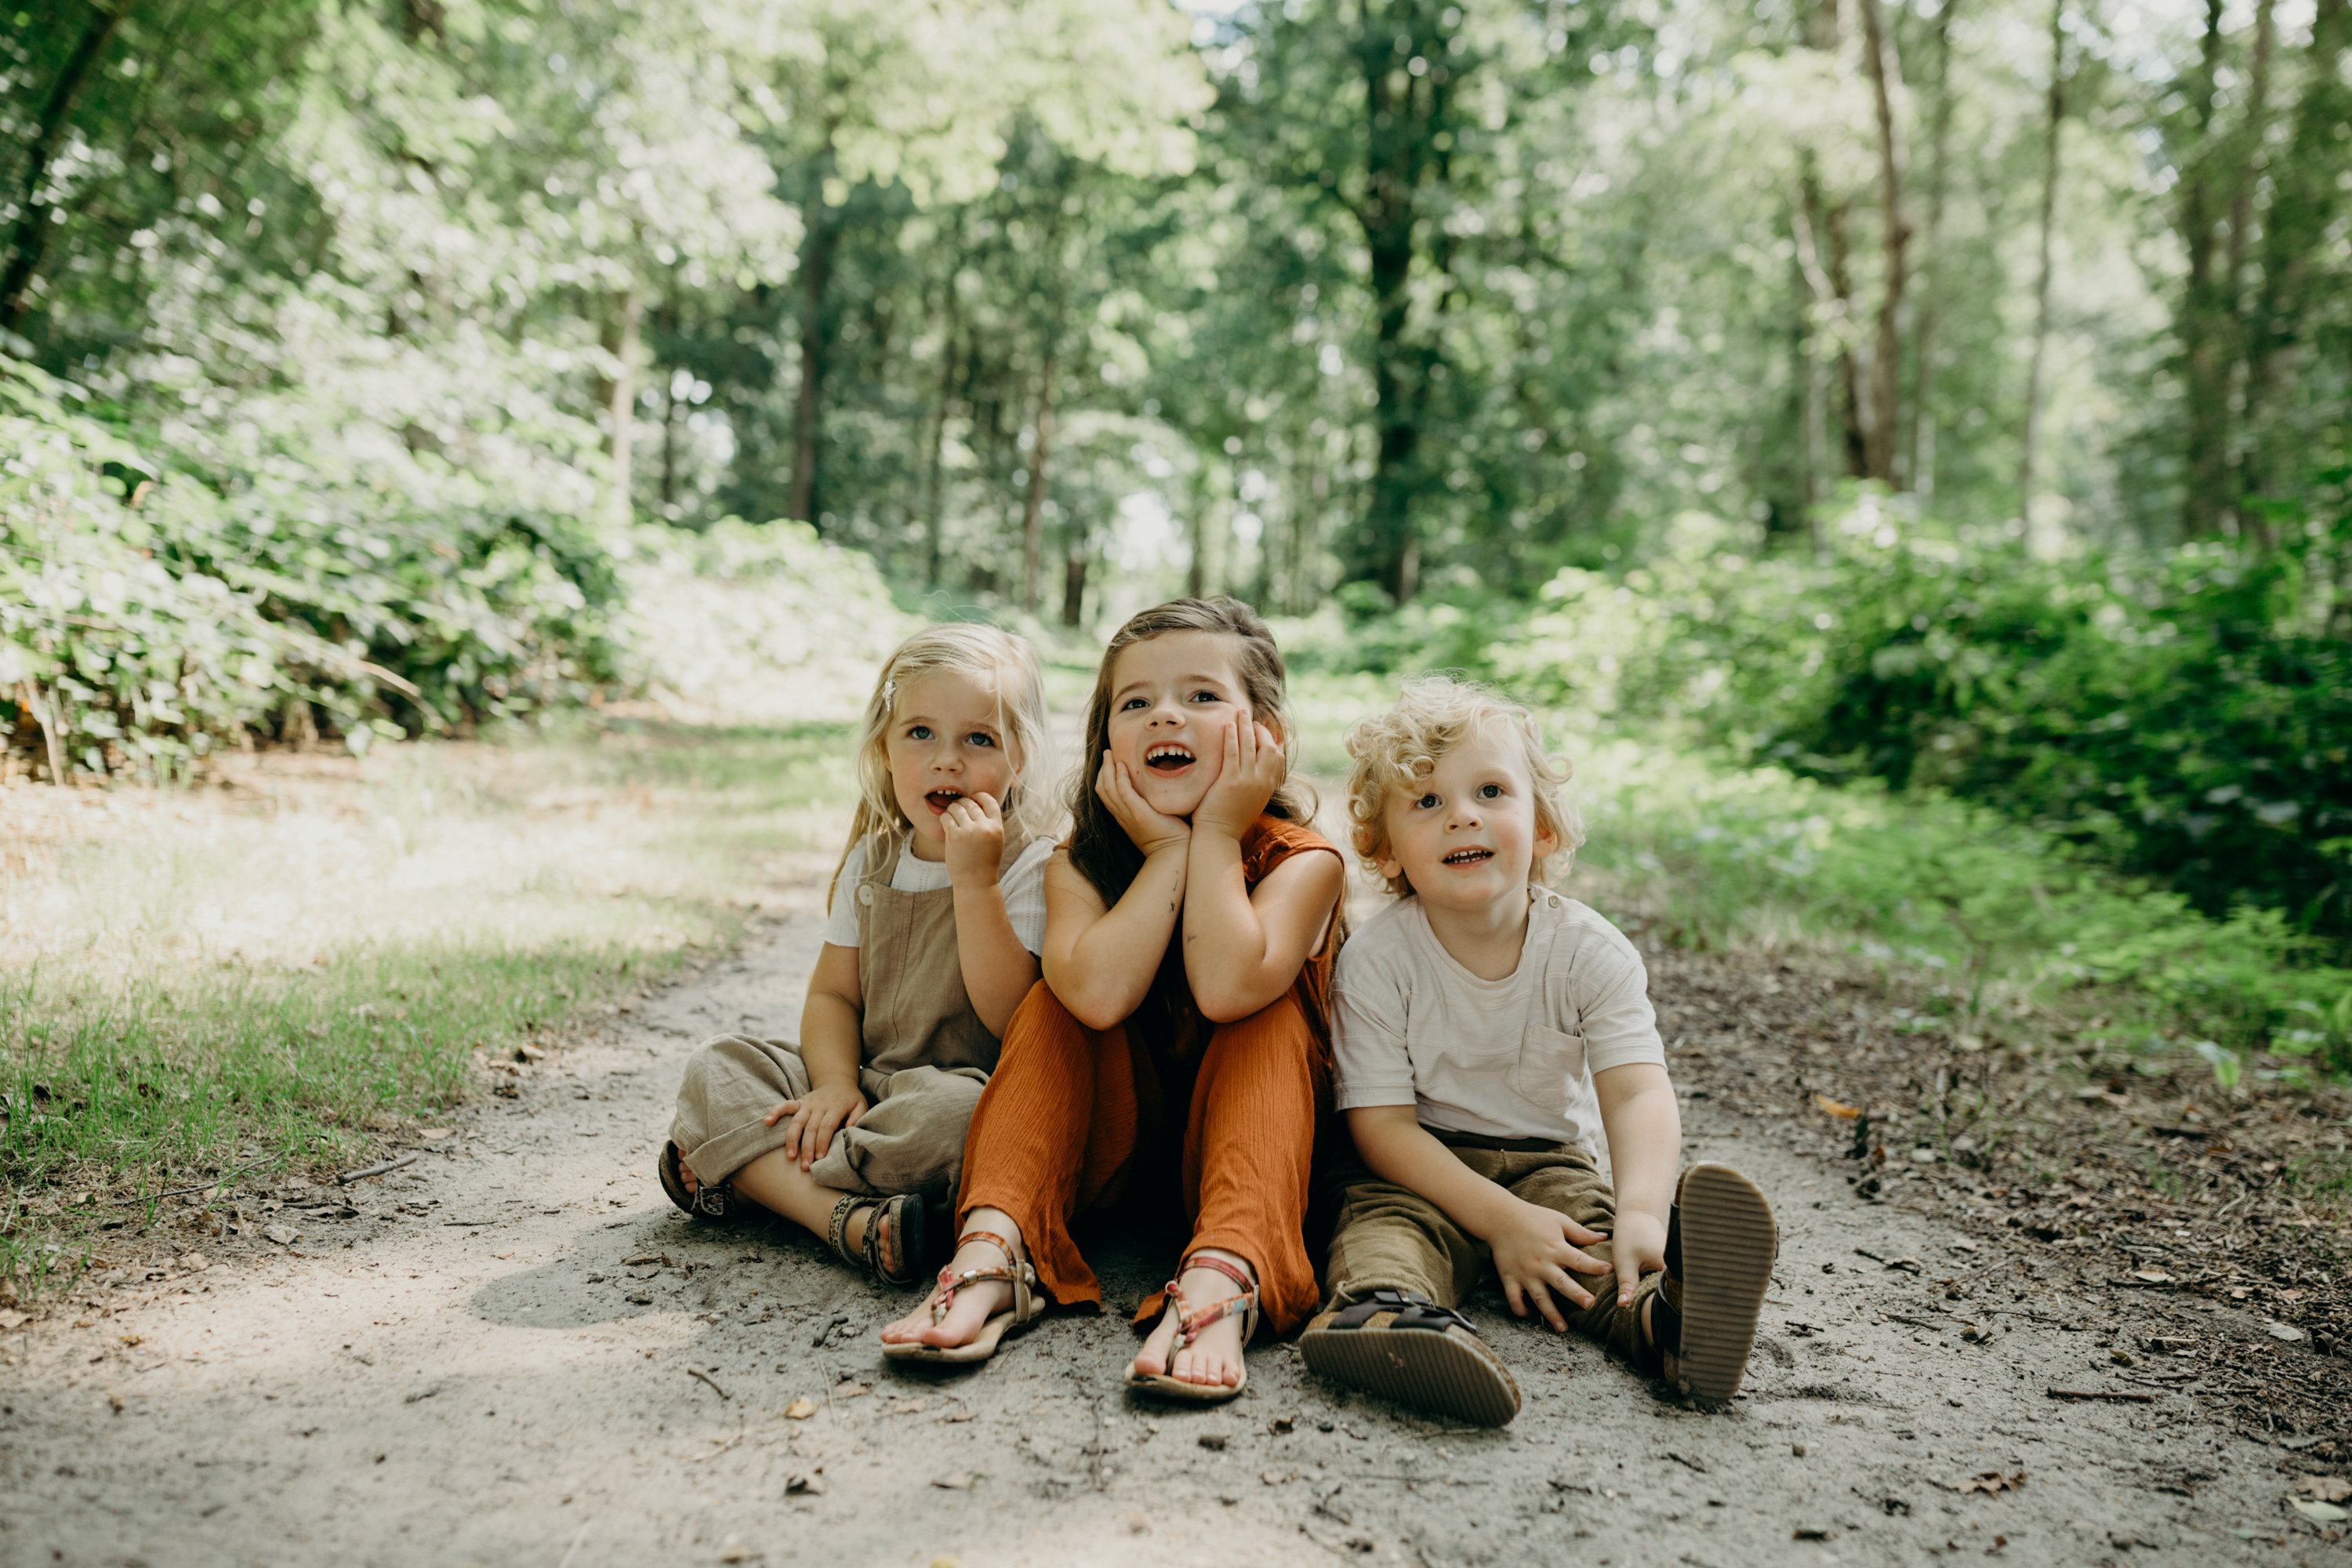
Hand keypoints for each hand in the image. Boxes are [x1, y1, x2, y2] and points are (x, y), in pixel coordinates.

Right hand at [763, 1080, 867, 1169]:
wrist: (838, 1081)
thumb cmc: (850, 1099)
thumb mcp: (861, 1105)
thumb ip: (858, 1118)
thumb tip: (850, 1130)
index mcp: (835, 1106)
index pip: (826, 1127)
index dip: (822, 1143)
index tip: (819, 1159)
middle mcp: (819, 1105)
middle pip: (810, 1128)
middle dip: (807, 1148)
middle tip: (805, 1167)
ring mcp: (807, 1103)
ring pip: (796, 1121)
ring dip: (792, 1139)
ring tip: (790, 1157)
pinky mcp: (799, 1102)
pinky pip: (785, 1105)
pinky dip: (775, 1112)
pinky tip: (767, 1122)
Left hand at [940, 790, 1005, 885]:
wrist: (975, 882)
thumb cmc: (984, 863)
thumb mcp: (995, 842)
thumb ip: (989, 824)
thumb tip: (977, 804)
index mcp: (997, 827)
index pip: (989, 801)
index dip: (979, 796)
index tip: (973, 798)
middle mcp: (984, 827)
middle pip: (970, 803)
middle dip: (962, 803)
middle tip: (957, 808)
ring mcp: (969, 831)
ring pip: (956, 808)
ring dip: (951, 809)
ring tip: (951, 816)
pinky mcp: (954, 836)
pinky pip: (946, 817)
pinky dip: (944, 818)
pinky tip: (946, 824)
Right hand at [1095, 749, 1190, 855]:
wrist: (1173, 854)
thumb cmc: (1169, 836)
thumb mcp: (1153, 818)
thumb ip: (1149, 805)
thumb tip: (1157, 790)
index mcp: (1124, 816)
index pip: (1105, 794)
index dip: (1104, 777)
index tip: (1110, 762)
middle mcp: (1122, 815)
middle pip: (1102, 789)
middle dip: (1103, 769)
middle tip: (1107, 753)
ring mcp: (1128, 815)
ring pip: (1108, 788)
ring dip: (1108, 769)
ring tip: (1110, 754)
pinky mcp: (1139, 814)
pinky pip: (1123, 793)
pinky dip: (1120, 778)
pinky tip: (1122, 766)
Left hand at [1192, 718, 1283, 839]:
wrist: (1220, 838)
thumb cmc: (1230, 821)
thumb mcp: (1250, 802)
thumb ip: (1255, 785)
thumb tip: (1254, 772)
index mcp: (1268, 787)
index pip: (1278, 756)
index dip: (1272, 739)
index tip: (1262, 729)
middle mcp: (1262, 783)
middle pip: (1269, 747)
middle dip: (1260, 729)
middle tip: (1250, 718)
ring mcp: (1247, 782)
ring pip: (1251, 745)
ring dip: (1246, 725)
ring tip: (1240, 712)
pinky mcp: (1230, 782)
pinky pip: (1233, 753)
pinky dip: (1231, 737)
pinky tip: (1227, 726)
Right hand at [1487, 1196, 1613, 1331]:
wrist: (1500, 1218)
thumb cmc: (1533, 1217)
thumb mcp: (1559, 1221)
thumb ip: (1580, 1233)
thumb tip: (1604, 1237)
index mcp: (1556, 1248)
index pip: (1580, 1260)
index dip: (1596, 1266)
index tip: (1610, 1271)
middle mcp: (1542, 1264)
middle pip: (1562, 1283)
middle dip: (1576, 1295)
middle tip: (1590, 1305)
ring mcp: (1525, 1273)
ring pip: (1540, 1297)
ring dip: (1551, 1314)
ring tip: (1563, 1328)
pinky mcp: (1510, 1278)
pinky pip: (1514, 1297)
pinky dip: (1520, 1308)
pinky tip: (1527, 1316)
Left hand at [1610, 1207, 1667, 1311]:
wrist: (1638, 1215)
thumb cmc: (1631, 1234)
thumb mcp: (1625, 1261)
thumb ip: (1627, 1284)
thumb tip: (1624, 1305)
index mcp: (1671, 1267)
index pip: (1667, 1296)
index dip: (1654, 1306)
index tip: (1641, 1312)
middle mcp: (1679, 1267)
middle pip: (1667, 1293)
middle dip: (1653, 1301)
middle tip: (1639, 1307)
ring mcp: (1677, 1267)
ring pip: (1665, 1288)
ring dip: (1653, 1293)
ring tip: (1643, 1300)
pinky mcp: (1672, 1266)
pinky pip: (1664, 1281)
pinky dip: (1654, 1285)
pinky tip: (1646, 1285)